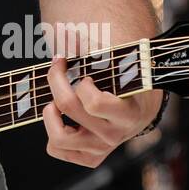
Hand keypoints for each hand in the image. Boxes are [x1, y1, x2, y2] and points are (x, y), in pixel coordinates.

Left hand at [42, 56, 164, 167]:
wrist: (138, 110)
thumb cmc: (124, 82)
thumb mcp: (118, 65)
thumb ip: (95, 49)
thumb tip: (65, 32)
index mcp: (128, 114)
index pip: (93, 102)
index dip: (81, 82)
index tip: (84, 72)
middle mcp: (114, 135)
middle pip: (69, 107)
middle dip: (57, 80)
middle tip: (59, 68)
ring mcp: (100, 149)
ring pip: (59, 137)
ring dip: (50, 113)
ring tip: (55, 101)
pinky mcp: (88, 157)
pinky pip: (56, 150)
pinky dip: (51, 134)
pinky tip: (61, 119)